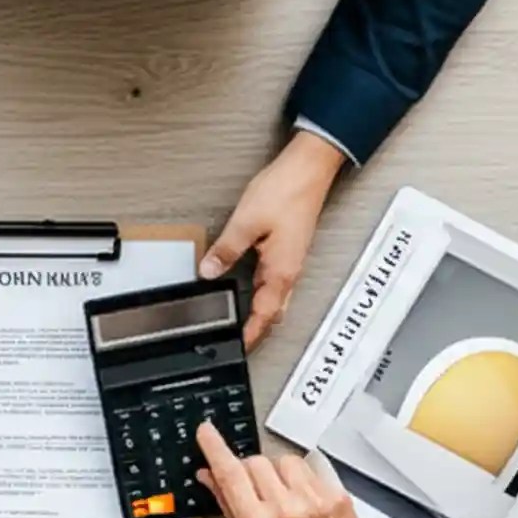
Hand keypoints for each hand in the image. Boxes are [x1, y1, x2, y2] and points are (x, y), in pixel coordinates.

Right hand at [195, 423, 381, 517]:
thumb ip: (228, 505)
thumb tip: (209, 474)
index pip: (230, 474)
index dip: (215, 448)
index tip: (207, 431)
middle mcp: (284, 510)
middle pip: (255, 462)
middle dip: (252, 472)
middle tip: (260, 491)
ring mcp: (313, 500)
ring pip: (284, 460)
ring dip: (280, 472)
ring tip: (287, 495)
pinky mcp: (335, 495)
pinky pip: (311, 468)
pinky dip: (304, 479)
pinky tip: (306, 499)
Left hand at [199, 132, 346, 347]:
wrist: (309, 169)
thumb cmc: (286, 191)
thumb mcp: (246, 223)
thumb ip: (226, 250)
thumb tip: (209, 271)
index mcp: (281, 271)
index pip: (265, 314)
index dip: (251, 334)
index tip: (239, 347)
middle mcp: (289, 270)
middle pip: (273, 311)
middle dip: (257, 328)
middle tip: (238, 338)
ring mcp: (290, 260)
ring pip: (274, 296)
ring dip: (259, 310)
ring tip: (240, 320)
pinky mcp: (288, 249)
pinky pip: (274, 280)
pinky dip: (261, 291)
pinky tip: (248, 285)